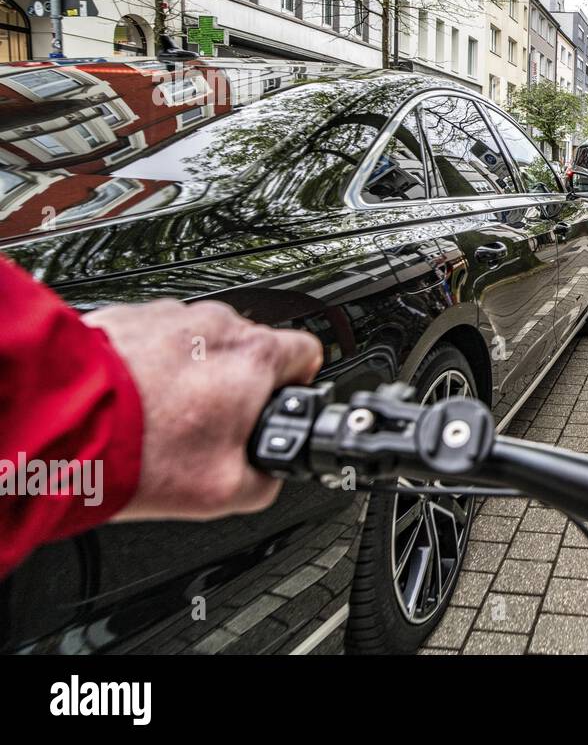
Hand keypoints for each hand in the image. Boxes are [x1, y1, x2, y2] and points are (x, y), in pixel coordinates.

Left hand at [85, 299, 322, 521]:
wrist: (59, 424)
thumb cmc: (138, 449)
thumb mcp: (223, 491)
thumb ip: (264, 480)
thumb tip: (267, 476)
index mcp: (255, 357)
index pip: (308, 353)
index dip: (297, 385)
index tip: (275, 407)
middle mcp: (218, 325)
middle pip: (250, 351)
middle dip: (237, 386)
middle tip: (209, 427)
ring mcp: (170, 316)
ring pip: (200, 344)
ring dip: (191, 374)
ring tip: (162, 417)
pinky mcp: (127, 318)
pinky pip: (154, 341)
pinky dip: (150, 366)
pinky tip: (134, 402)